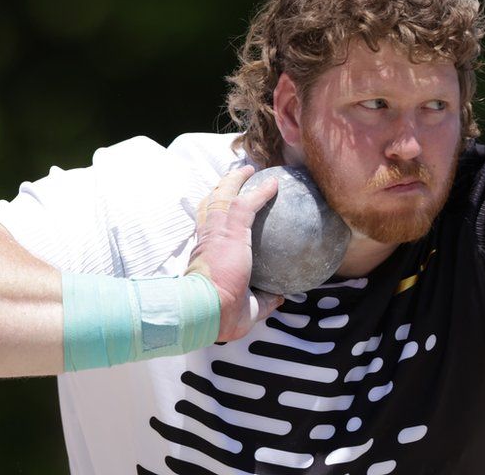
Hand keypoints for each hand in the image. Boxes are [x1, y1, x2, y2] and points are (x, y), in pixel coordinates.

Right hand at [187, 165, 283, 341]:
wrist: (206, 311)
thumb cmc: (221, 315)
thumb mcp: (245, 307)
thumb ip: (261, 298)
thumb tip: (279, 296)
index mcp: (205, 255)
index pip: (207, 229)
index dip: (212, 218)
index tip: (221, 215)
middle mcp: (207, 238)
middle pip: (208, 204)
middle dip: (219, 189)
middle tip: (231, 180)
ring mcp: (216, 231)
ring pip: (222, 195)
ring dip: (235, 180)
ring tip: (248, 170)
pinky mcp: (229, 230)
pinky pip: (247, 203)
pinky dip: (261, 191)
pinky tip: (275, 184)